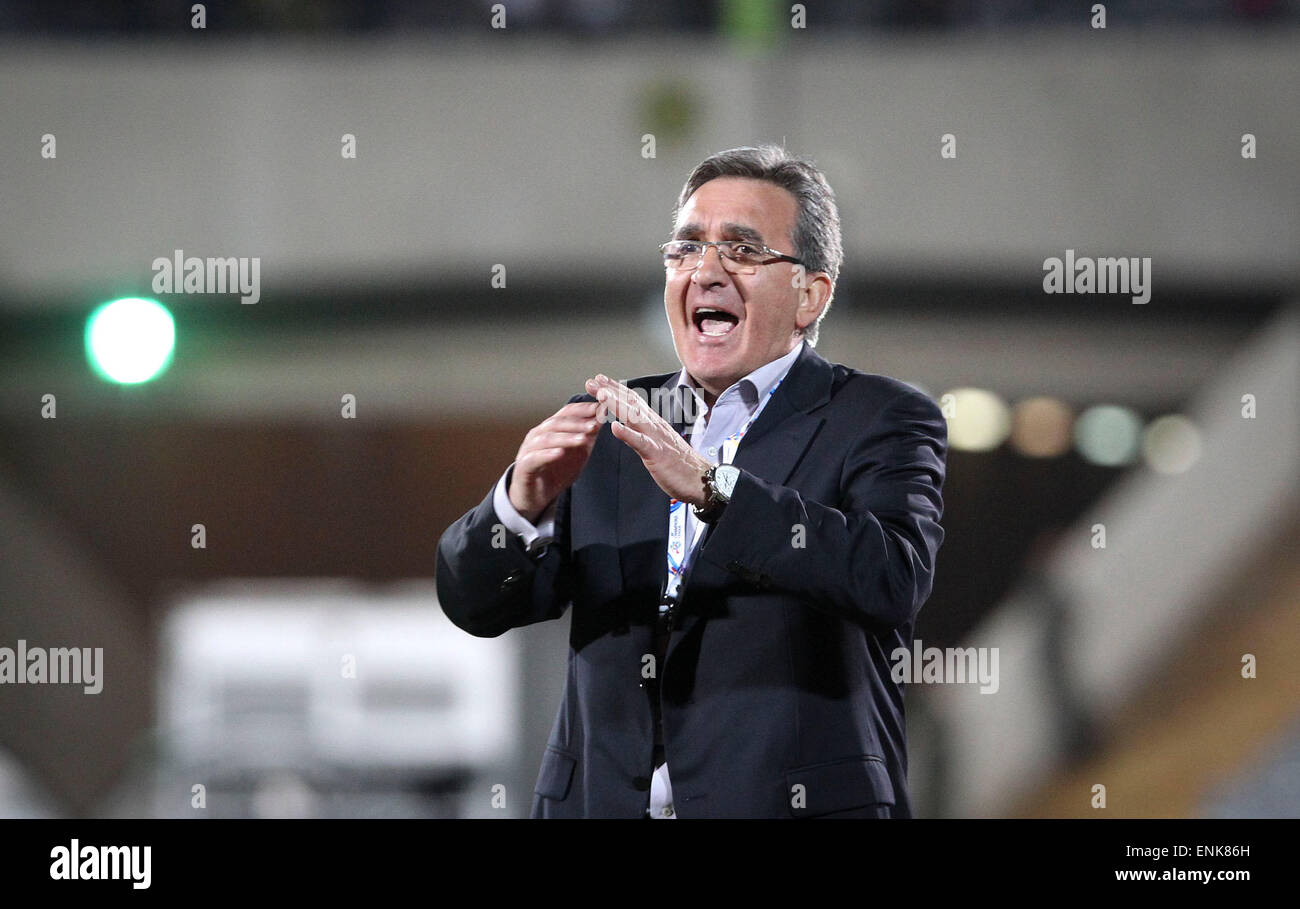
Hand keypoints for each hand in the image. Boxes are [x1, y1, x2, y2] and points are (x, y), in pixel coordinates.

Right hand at [507, 401, 600, 522]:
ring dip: (566, 438)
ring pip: (547, 438)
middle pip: (557, 423)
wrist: (537, 497)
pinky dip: (548, 454)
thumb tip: (602, 420)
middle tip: (594, 426)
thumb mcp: (577, 454)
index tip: (601, 408)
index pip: (566, 412)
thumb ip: (588, 438)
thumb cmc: (556, 472)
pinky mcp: (523, 466)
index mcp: (551, 428)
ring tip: (583, 440)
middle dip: (577, 423)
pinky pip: (534, 458)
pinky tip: (560, 453)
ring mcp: (528, 449)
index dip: (583, 409)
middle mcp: (538, 435)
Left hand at [586, 374, 712, 504]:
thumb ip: (643, 432)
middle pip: (630, 403)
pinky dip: (628, 434)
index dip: (615, 390)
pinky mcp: (658, 454)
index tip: (599, 381)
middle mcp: (654, 426)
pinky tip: (615, 428)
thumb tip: (628, 423)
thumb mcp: (657, 443)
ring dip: (617, 405)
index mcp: (653, 424)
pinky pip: (641, 443)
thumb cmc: (680, 464)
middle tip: (591, 381)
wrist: (701, 479)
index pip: (632, 401)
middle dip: (610, 391)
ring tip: (601, 395)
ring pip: (634, 417)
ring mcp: (656, 438)